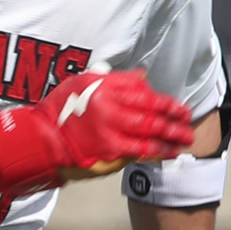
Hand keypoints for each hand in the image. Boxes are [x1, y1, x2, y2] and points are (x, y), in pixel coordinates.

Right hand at [34, 69, 194, 187]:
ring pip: (150, 129)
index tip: (177, 106)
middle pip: (150, 109)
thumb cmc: (61, 110)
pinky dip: (158, 151)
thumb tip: (143, 77)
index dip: (164, 100)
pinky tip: (170, 152)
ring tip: (186, 137)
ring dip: (172, 134)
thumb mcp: (83, 83)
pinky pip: (140, 149)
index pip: (142, 91)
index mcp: (103, 85)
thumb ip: (116, 80)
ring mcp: (110, 127)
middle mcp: (108, 104)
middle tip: (187, 120)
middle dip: (173, 116)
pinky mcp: (109, 149)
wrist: (42, 138)